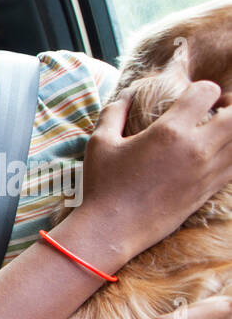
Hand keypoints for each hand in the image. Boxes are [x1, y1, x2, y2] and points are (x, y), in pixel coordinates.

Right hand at [71, 82, 231, 258]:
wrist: (112, 229)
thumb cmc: (102, 186)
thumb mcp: (99, 143)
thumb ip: (114, 112)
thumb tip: (129, 94)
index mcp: (168, 132)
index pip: (207, 92)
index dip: (203, 89)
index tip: (193, 98)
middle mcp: (195, 149)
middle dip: (231, 105)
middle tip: (218, 110)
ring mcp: (206, 171)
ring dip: (231, 131)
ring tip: (217, 132)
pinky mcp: (209, 189)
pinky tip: (216, 153)